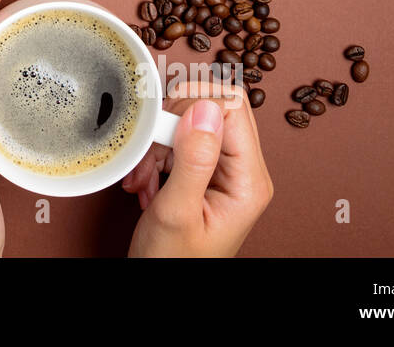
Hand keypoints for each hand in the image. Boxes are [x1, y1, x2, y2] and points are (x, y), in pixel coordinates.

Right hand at [123, 78, 273, 256]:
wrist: (162, 288)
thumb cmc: (172, 262)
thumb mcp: (176, 212)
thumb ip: (193, 159)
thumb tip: (204, 107)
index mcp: (249, 180)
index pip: (233, 108)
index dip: (194, 105)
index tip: (162, 127)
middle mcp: (244, 172)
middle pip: (217, 108)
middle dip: (174, 120)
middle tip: (151, 147)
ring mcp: (226, 172)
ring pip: (195, 122)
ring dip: (160, 141)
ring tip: (144, 174)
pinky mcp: (206, 173)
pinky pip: (183, 141)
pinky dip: (157, 153)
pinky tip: (146, 180)